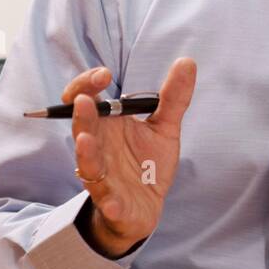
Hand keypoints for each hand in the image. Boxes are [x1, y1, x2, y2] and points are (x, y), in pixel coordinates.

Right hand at [65, 58, 196, 257]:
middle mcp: (98, 148)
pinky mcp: (114, 204)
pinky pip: (107, 202)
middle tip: (84, 99)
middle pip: (81, 127)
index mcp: (107, 126)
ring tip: (85, 139)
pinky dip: (109, 202)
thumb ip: (173, 97)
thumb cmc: (147, 164)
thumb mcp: (165, 128)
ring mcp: (103, 177)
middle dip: (81, 114)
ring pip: (87, 164)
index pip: (85, 98)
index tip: (104, 74)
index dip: (87, 84)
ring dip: (85, 152)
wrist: (147, 207)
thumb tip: (187, 61)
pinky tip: (113, 203)